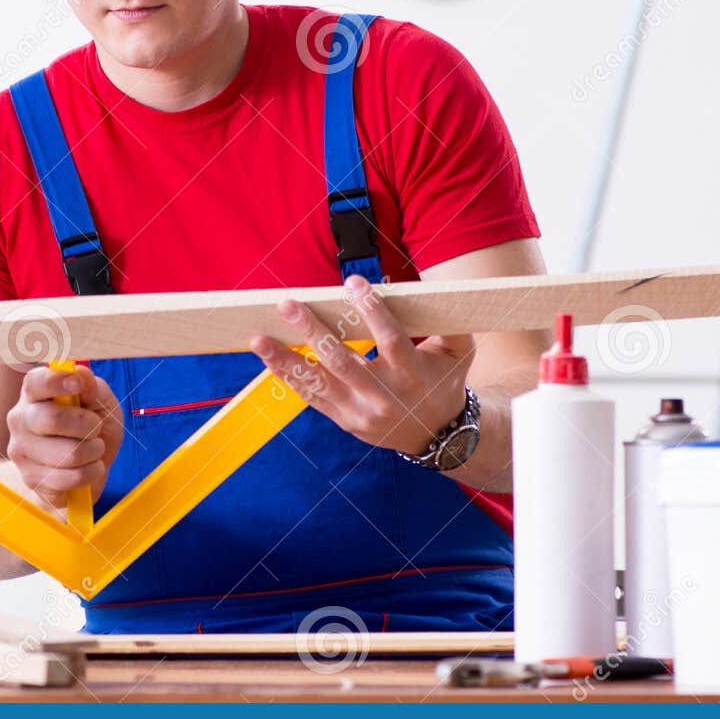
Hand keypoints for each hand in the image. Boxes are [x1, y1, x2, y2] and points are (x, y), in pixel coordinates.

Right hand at [6, 364, 123, 509]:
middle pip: (52, 420)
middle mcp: (20, 418)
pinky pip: (70, 478)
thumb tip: (81, 373)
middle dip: (88, 425)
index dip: (56, 381)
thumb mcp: (102, 405)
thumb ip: (94, 388)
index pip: (35, 383)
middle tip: (96, 428)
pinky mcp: (30, 478)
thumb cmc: (91, 430)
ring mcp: (21, 450)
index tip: (76, 384)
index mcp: (34, 393)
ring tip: (95, 449)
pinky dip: (91, 473)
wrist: (86, 471)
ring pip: (68, 454)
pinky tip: (90, 468)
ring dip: (94, 451)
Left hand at [248, 273, 474, 456]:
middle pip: (343, 361)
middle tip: (289, 305)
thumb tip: (432, 289)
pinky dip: (288, 376)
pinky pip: (311, 397)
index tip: (353, 282)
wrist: (439, 436)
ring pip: (318, 383)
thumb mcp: (460, 353)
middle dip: (313, 331)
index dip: (372, 311)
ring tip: (259, 338)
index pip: (390, 340)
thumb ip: (450, 323)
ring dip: (286, 359)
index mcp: (412, 374)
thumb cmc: (445, 381)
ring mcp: (360, 411)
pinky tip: (268, 357)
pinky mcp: (344, 420)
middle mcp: (383, 395)